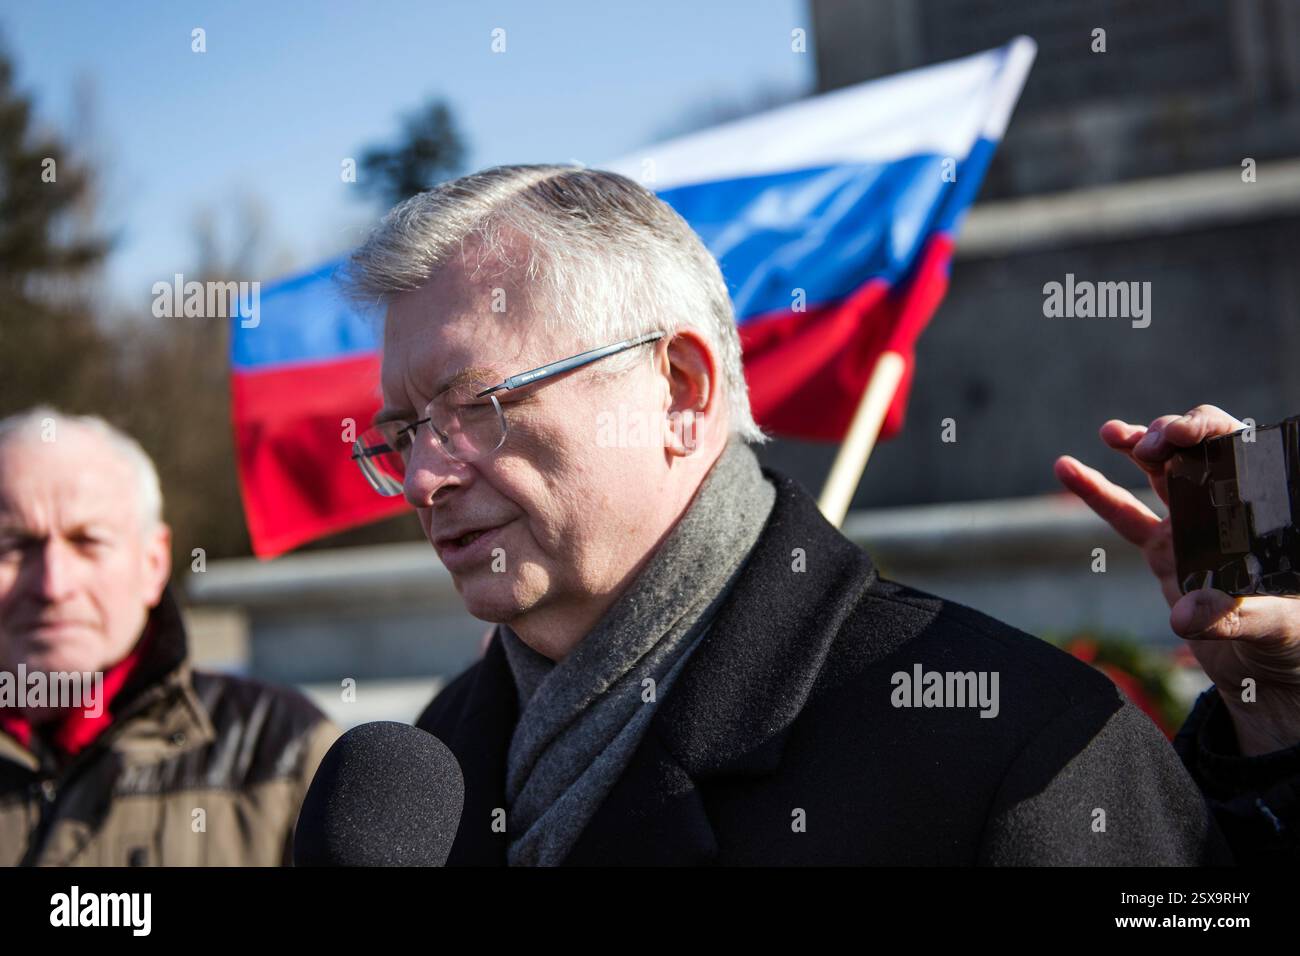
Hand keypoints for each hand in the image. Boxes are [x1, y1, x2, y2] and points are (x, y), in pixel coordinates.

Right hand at [1055, 405, 1299, 755]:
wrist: (1269, 679)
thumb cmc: (1291, 643)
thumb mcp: (1275, 626)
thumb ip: (1232, 615)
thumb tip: (1181, 616)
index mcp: (1264, 511)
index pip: (1238, 451)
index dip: (1206, 431)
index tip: (1177, 435)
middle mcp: (1229, 511)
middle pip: (1197, 451)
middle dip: (1168, 436)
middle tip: (1147, 446)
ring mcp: (1194, 529)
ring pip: (1161, 473)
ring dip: (1136, 446)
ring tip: (1111, 432)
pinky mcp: (1164, 553)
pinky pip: (1124, 516)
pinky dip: (1095, 492)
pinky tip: (1066, 467)